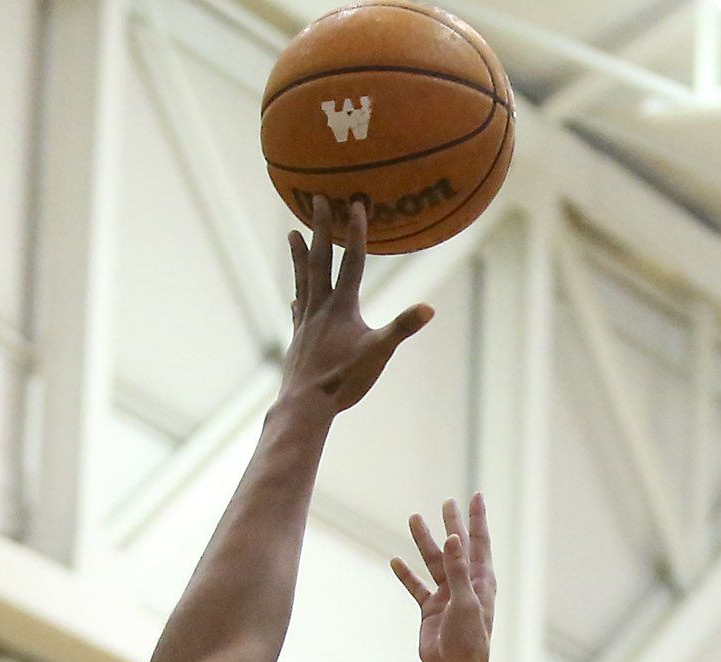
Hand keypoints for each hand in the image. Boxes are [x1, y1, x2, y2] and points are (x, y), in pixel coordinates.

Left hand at [281, 198, 432, 413]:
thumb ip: (402, 328)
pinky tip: (296, 295)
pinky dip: (299, 294)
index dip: (354, 231)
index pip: (351, 261)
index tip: (354, 202)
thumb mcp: (379, 354)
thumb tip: (428, 309)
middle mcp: (320, 307)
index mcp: (342, 306)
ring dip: (300, 254)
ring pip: (304, 279)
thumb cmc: (343, 379)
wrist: (305, 404)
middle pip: (320, 259)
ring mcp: (306, 321)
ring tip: (292, 233)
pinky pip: (298, 307)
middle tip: (317, 199)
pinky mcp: (299, 337)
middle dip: (321, 227)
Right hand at [392, 494, 495, 661]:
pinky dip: (407, 575)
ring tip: (414, 519)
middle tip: (446, 502)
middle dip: (452, 524)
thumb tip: (453, 539)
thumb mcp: (465, 602)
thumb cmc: (468, 640)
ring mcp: (447, 597)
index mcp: (482, 582)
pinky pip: (417, 587)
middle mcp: (466, 585)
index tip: (476, 496)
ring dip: (424, 542)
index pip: (480, 543)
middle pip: (457, 548)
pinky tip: (395, 561)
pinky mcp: (431, 610)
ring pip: (434, 563)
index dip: (477, 520)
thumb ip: (458, 570)